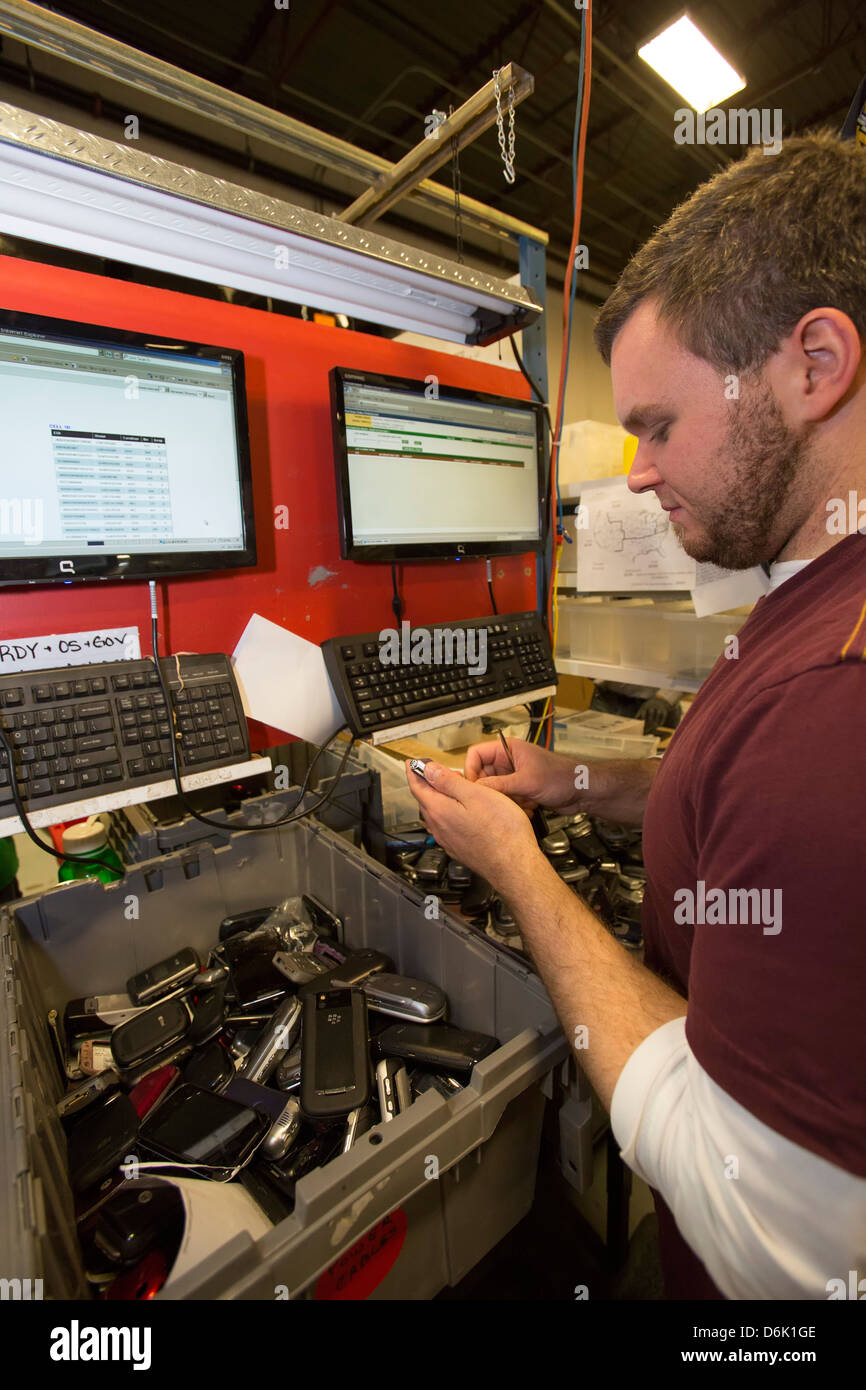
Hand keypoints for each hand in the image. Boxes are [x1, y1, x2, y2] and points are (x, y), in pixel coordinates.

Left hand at [405, 760, 539, 890]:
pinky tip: (459, 810)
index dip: (414, 772)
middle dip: (426, 783)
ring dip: (437, 798)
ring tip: (448, 787)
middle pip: (425, 800)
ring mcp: (448, 840)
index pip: (418, 787)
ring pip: (435, 814)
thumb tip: (428, 770)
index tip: (412, 763)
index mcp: (440, 811)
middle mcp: (439, 828)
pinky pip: (445, 826)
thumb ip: (448, 781)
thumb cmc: (502, 831)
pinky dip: (446, 812)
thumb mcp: (475, 794)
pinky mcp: (459, 848)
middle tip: (432, 771)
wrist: (514, 865)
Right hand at [464, 737, 577, 812]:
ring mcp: (513, 776)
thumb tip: (475, 788)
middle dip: (492, 790)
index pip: (476, 754)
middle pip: (483, 775)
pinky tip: (529, 807)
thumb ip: (499, 785)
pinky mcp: (519, 790)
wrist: (581, 791)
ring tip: (522, 802)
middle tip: (500, 799)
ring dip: (506, 800)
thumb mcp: (527, 781)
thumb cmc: (562, 777)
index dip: (470, 770)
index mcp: (507, 749)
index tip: (473, 786)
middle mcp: (508, 761)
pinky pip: (505, 799)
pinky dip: (514, 806)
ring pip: (494, 790)